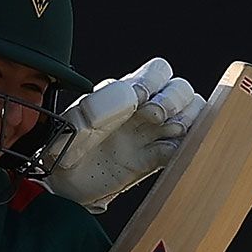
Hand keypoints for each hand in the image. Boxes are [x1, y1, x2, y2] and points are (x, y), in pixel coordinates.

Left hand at [46, 57, 206, 212]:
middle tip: (155, 118)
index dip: (155, 81)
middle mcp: (144, 109)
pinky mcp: (154, 160)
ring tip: (168, 134)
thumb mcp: (73, 121)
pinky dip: (181, 149)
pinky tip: (166, 154)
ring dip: (186, 121)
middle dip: (174, 100)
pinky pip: (181, 148)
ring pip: (190, 114)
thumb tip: (131, 97)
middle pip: (181, 89)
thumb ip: (99, 106)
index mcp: (125, 92)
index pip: (157, 71)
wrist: (62, 180)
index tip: (139, 99)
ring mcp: (152, 134)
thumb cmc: (64, 145)